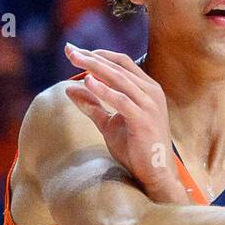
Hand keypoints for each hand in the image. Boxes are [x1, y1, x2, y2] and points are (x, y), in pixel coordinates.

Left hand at [63, 44, 181, 199]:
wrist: (156, 173)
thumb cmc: (136, 148)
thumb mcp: (109, 123)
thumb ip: (92, 105)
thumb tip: (68, 88)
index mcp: (147, 89)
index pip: (121, 63)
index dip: (98, 55)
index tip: (74, 50)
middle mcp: (151, 92)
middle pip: (119, 66)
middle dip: (92, 57)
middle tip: (69, 51)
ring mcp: (150, 105)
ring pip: (120, 79)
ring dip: (95, 68)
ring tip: (75, 60)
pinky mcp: (144, 120)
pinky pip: (122, 100)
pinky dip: (105, 91)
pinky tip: (88, 82)